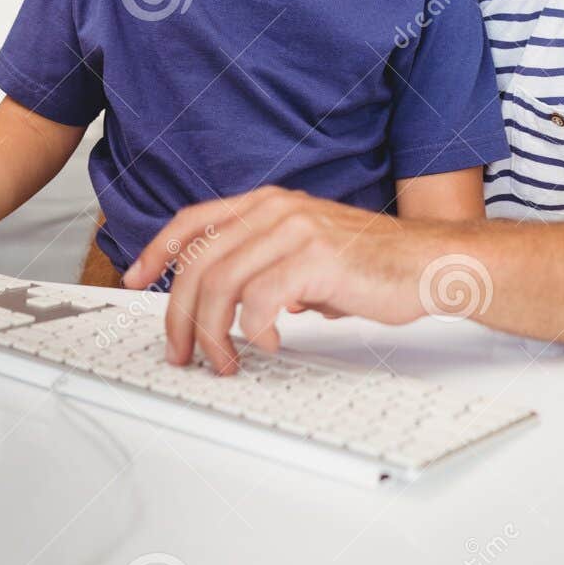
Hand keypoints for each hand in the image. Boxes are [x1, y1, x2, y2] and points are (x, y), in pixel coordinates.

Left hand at [123, 187, 450, 373]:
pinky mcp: (316, 257)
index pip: (193, 221)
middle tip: (182, 351)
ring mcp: (295, 230)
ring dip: (213, 333)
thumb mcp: (305, 253)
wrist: (426, 263)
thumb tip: (229, 301)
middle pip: (198, 262)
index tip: (136, 279)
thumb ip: (265, 264)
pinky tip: (269, 345)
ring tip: (225, 360)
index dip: (157, 251)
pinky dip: (254, 331)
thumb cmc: (371, 264)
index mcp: (267, 204)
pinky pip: (260, 300)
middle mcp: (275, 210)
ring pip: (220, 283)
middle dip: (179, 315)